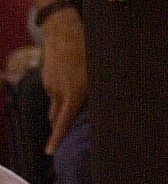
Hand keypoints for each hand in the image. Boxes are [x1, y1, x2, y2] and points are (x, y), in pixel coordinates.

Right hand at [39, 5, 85, 154]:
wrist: (63, 31)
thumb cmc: (87, 50)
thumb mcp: (98, 72)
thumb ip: (96, 93)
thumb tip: (104, 107)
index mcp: (74, 94)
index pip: (63, 122)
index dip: (57, 139)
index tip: (50, 152)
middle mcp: (60, 92)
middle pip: (57, 117)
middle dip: (60, 127)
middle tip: (63, 136)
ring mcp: (51, 85)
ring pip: (57, 103)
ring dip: (64, 105)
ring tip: (76, 93)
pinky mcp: (47, 78)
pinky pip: (54, 91)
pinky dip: (61, 91)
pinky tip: (71, 79)